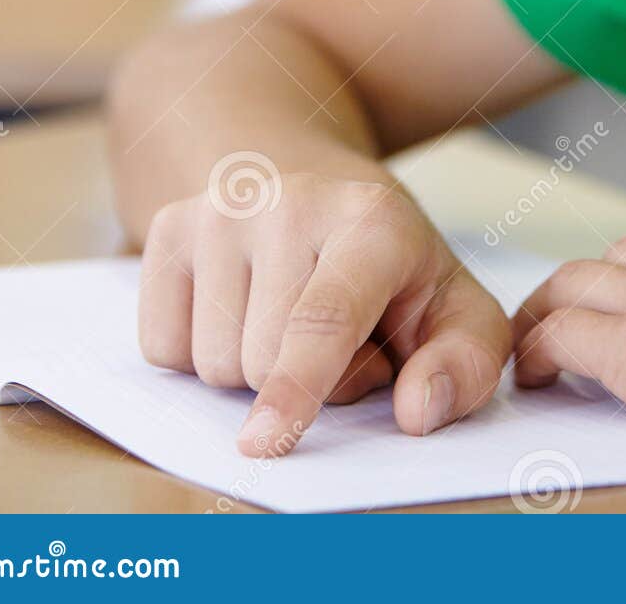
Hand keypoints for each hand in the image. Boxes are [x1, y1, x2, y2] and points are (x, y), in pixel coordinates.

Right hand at [137, 170, 511, 457]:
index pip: (325, 315)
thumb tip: (418, 410)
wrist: (316, 185)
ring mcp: (221, 207)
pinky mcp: (168, 223)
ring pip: (209, 362)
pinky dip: (197, 351)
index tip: (267, 440)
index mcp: (374, 219)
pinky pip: (161, 346)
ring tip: (287, 315)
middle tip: (334, 335)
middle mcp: (291, 199)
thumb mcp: (454, 307)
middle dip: (297, 382)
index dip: (298, 383)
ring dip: (247, 370)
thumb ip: (464, 364)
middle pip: (260, 360)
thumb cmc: (394, 268)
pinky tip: (240, 304)